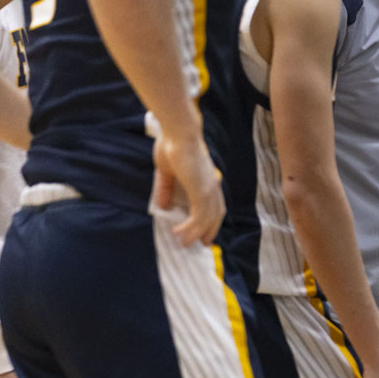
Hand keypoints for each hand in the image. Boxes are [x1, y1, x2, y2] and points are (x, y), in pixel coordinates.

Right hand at [152, 126, 223, 245]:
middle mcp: (212, 187)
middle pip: (216, 216)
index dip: (212, 220)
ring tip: (184, 243)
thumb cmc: (171, 145)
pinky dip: (190, 228)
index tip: (206, 232)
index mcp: (208, 181)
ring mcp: (209, 190)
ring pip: (207, 220)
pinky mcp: (202, 192)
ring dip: (195, 233)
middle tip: (202, 244)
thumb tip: (163, 206)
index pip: (215, 206)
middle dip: (209, 231)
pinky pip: (198, 217)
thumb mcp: (166, 172)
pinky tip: (179, 233)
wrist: (178, 133)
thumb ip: (166, 189)